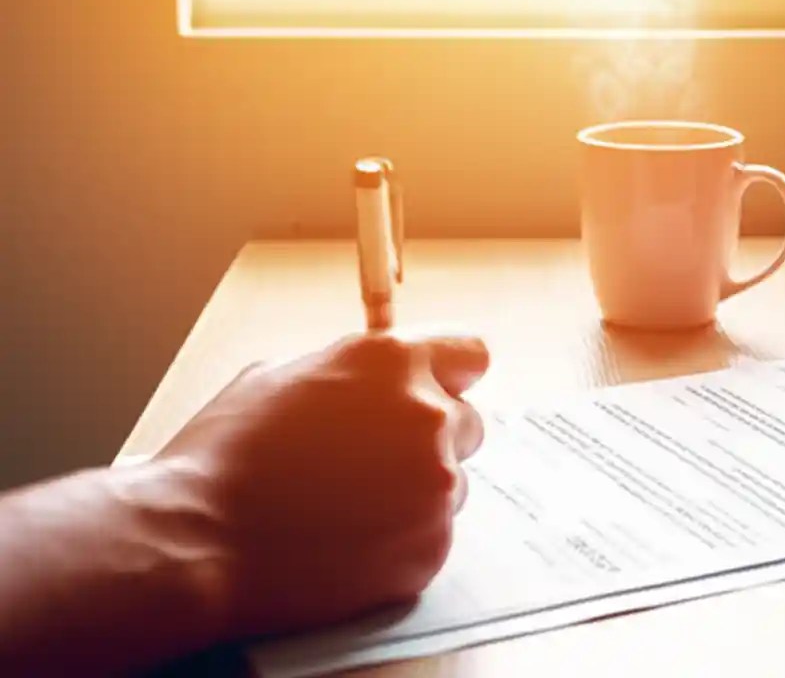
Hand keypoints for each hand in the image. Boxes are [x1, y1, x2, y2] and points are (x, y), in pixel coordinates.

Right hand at [159, 330, 488, 639]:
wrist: (197, 540)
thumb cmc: (224, 459)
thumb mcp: (278, 377)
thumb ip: (347, 373)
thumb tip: (371, 385)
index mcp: (393, 363)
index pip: (470, 355)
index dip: (450, 377)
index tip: (441, 391)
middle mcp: (428, 417)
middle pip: (467, 424)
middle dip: (430, 440)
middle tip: (373, 464)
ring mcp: (436, 485)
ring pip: (451, 484)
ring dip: (416, 493)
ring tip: (346, 508)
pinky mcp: (431, 545)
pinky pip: (434, 536)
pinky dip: (403, 540)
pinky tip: (347, 542)